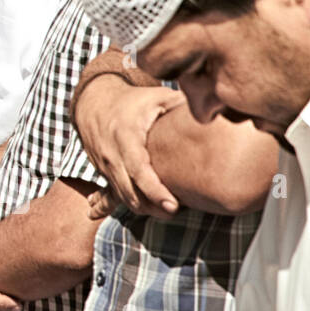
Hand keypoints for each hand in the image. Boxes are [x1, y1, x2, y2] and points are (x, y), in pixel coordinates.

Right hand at [73, 75, 184, 218]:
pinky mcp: (103, 173)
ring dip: (145, 207)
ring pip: (123, 197)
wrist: (93, 102)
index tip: (173, 206)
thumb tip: (216, 108)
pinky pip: (118, 194)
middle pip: (130, 191)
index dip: (155, 191)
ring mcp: (104, 165)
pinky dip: (136, 201)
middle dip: (152, 207)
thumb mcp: (157, 98)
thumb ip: (183, 106)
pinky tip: (153, 202)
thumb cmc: (132, 101)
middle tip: (175, 212)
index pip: (138, 170)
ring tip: (169, 208)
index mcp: (126, 136)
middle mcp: (112, 154)